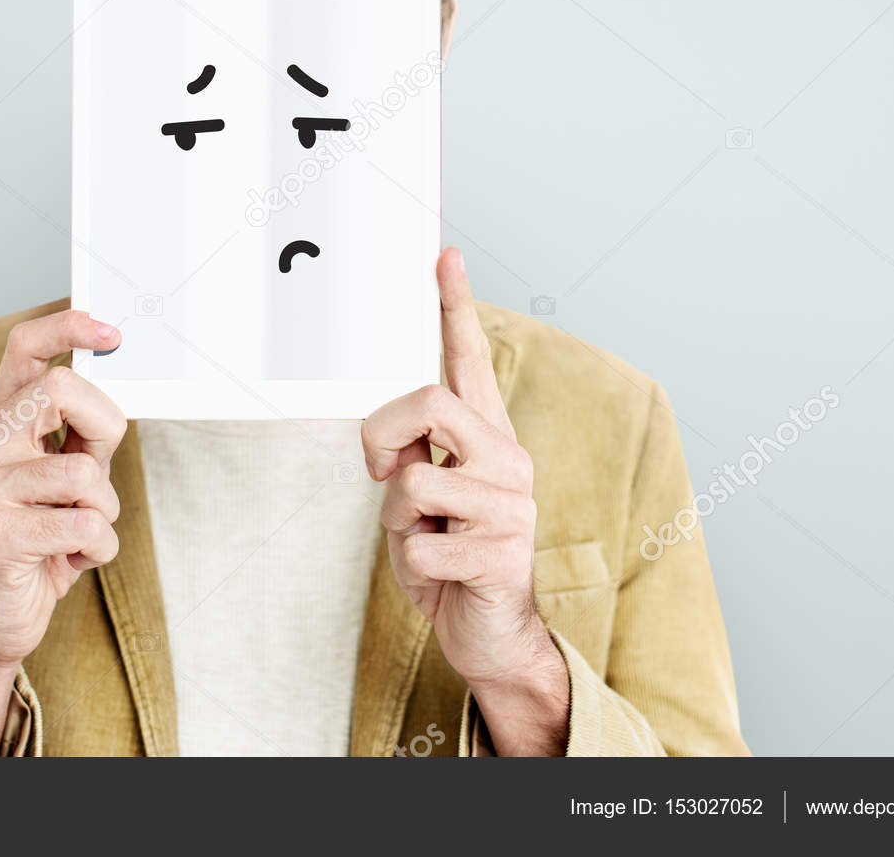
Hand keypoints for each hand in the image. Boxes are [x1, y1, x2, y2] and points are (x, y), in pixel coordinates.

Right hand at [0, 310, 125, 754]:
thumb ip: (79, 434)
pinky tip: (69, 563)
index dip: (70, 327)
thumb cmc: (36, 541)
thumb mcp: (59, 477)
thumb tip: (115, 388)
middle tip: (98, 469)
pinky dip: (98, 551)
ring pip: (85, 474)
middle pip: (62, 391)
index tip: (112, 332)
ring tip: (78, 533)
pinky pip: (86, 528)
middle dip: (104, 430)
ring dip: (103, 512)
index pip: (24, 348)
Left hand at [362, 248, 568, 754]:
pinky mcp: (503, 553)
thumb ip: (410, 457)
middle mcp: (508, 460)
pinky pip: (419, 545)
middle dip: (383, 436)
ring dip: (398, 521)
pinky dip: (413, 567)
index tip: (444, 256)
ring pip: (413, 481)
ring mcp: (511, 506)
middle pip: (428, 403)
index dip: (454, 308)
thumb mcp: (418, 501)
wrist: (492, 637)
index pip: (469, 362)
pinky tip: (444, 578)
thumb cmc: (448, 561)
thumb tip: (389, 440)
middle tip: (382, 474)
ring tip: (427, 541)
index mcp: (486, 439)